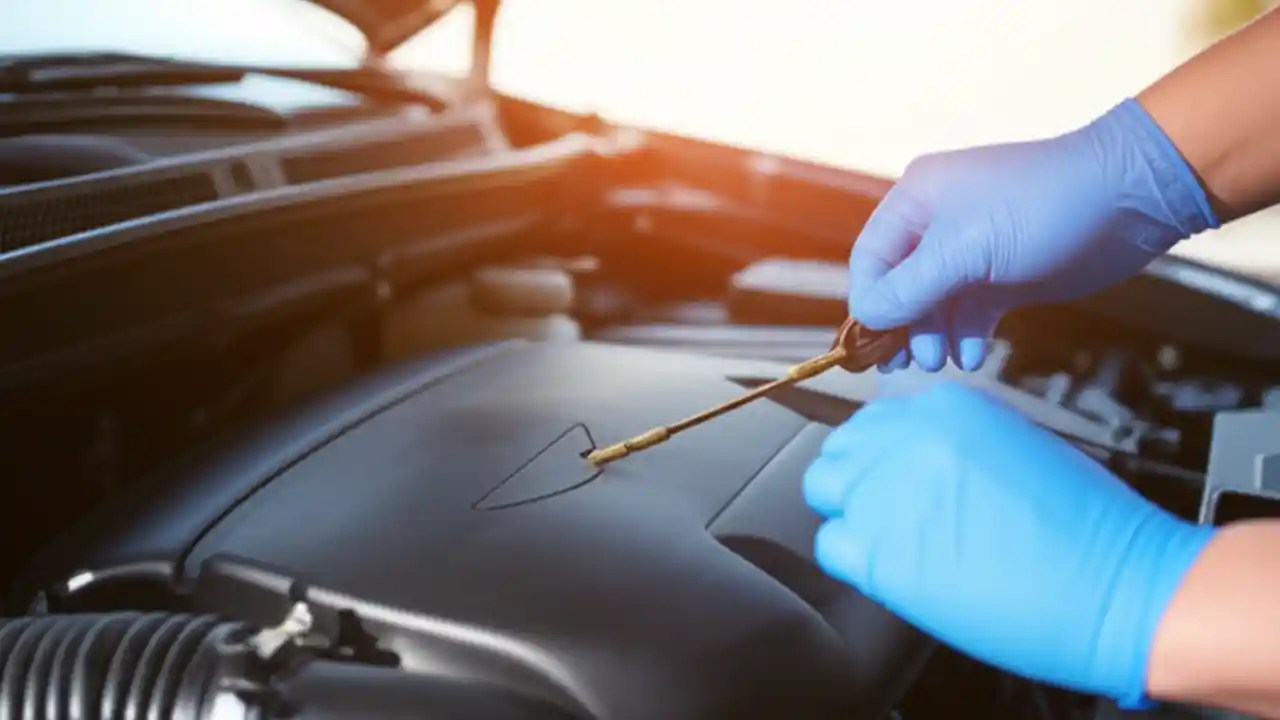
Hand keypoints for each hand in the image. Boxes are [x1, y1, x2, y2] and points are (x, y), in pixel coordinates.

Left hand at [803, 382, 1213, 704]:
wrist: (1118, 582)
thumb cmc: (1088, 526)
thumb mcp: (1019, 447)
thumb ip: (956, 445)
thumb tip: (920, 466)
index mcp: (944, 408)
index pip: (875, 422)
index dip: (882, 456)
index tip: (896, 480)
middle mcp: (906, 438)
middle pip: (841, 450)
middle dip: (858, 480)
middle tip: (890, 514)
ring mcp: (885, 491)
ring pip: (826, 491)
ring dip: (851, 514)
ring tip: (895, 543)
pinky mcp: (878, 549)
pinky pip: (832, 545)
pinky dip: (856, 559)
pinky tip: (899, 571)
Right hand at [849, 98, 1217, 371]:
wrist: (1128, 198)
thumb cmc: (1039, 211)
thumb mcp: (964, 250)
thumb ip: (910, 288)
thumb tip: (866, 318)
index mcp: (916, 201)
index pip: (870, 260)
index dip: (868, 304)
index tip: (873, 346)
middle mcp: (936, 223)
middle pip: (897, 285)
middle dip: (900, 326)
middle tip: (904, 365)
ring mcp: (971, 250)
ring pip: (932, 303)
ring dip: (932, 335)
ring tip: (941, 362)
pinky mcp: (1003, 274)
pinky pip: (967, 311)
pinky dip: (964, 335)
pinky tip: (973, 356)